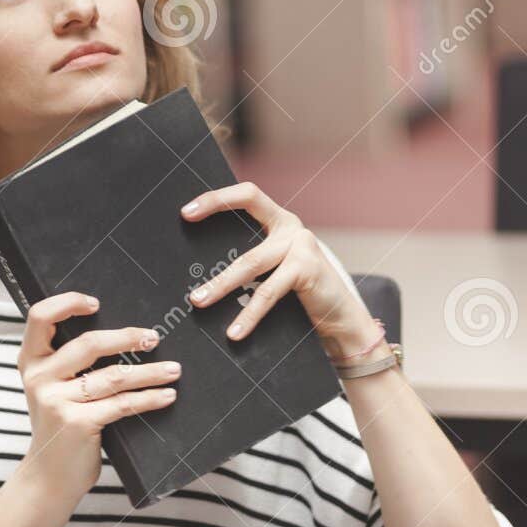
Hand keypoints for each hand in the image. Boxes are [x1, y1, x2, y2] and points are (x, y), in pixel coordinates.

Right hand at [15, 291, 179, 504]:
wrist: (49, 478)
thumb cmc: (60, 428)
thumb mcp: (53, 390)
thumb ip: (69, 365)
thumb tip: (123, 335)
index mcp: (30, 362)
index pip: (40, 316)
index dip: (67, 302)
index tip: (96, 303)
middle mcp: (39, 378)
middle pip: (89, 344)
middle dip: (127, 338)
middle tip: (153, 337)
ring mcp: (57, 401)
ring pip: (113, 376)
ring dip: (150, 372)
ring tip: (174, 370)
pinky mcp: (77, 423)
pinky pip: (122, 404)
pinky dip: (149, 398)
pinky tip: (166, 396)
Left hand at [179, 181, 378, 358]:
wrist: (341, 318)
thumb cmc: (301, 293)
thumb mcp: (274, 270)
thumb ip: (251, 261)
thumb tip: (200, 271)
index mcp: (279, 222)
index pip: (248, 195)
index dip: (218, 199)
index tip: (187, 211)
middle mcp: (291, 227)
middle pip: (244, 228)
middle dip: (211, 228)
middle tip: (186, 259)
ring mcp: (302, 245)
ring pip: (250, 262)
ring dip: (221, 285)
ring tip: (198, 301)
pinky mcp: (308, 268)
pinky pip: (268, 291)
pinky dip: (249, 314)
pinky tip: (235, 331)